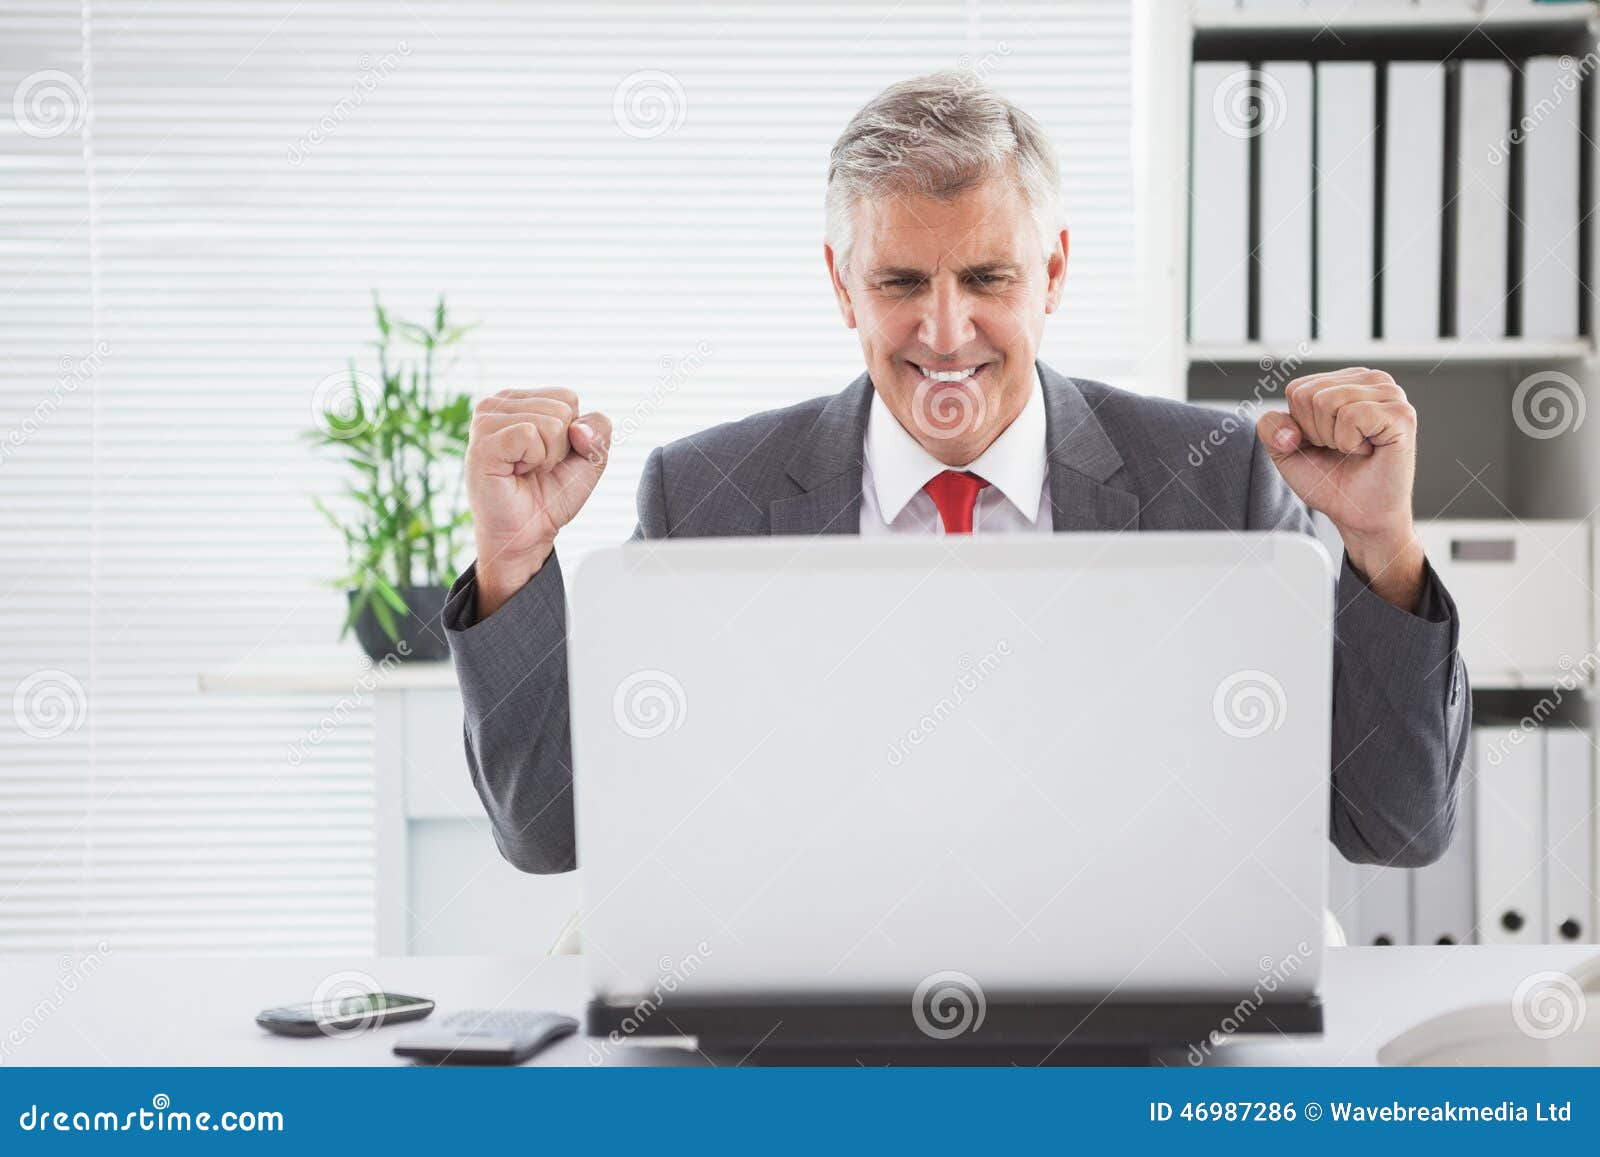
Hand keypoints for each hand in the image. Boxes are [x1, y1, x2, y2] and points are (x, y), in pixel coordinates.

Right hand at [465, 388, 610, 618]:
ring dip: (548, 456)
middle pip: (562, 408)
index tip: (551, 456)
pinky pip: (530, 435)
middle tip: (537, 467)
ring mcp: (486, 422)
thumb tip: (578, 428)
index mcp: (519, 400)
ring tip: (526, 470)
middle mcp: (497, 404)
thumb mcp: (590, 457)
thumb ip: (599, 430)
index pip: (567, 397)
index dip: (573, 433)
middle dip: (562, 446)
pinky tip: (516, 472)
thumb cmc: (552, 493)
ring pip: (550, 423)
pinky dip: (536, 460)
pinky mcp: (483, 443)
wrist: (530, 532)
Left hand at [1255, 367, 1425, 611]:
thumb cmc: (1330, 480)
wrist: (1359, 514)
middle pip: (1308, 395)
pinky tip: (1369, 451)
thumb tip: (1288, 430)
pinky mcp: (1402, 413)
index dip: (1300, 426)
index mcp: (1345, 381)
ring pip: (1327, 402)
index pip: (1297, 390)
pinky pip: (1352, 416)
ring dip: (1333, 438)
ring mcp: (1390, 394)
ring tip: (1355, 449)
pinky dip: (1350, 443)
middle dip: (1315, 432)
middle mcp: (1371, 380)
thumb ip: (1270, 428)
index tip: (1324, 442)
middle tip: (1342, 448)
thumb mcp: (1286, 451)